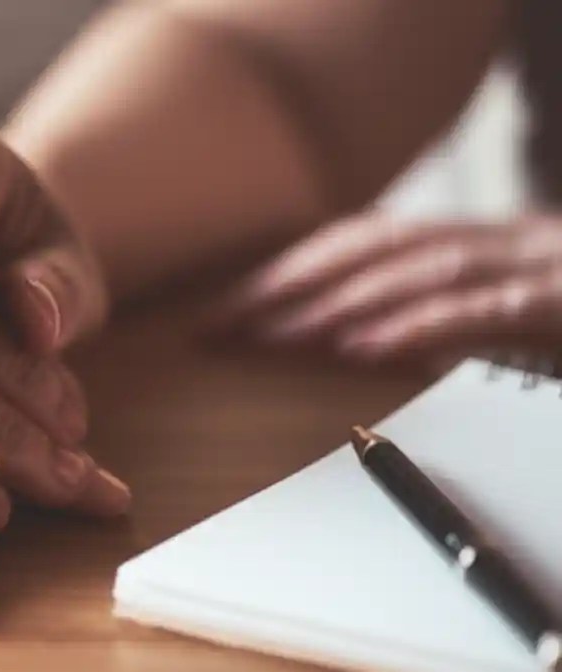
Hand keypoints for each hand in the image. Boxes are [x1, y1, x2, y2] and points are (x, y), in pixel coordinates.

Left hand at [227, 212, 561, 363]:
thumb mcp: (531, 315)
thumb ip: (458, 321)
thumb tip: (369, 346)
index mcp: (491, 241)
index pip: (371, 241)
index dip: (295, 265)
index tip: (233, 301)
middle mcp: (509, 242)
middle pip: (377, 247)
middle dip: (291, 279)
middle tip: (223, 319)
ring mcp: (538, 267)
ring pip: (418, 272)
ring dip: (336, 303)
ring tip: (272, 335)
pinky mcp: (561, 303)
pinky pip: (479, 313)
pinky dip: (414, 327)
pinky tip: (361, 349)